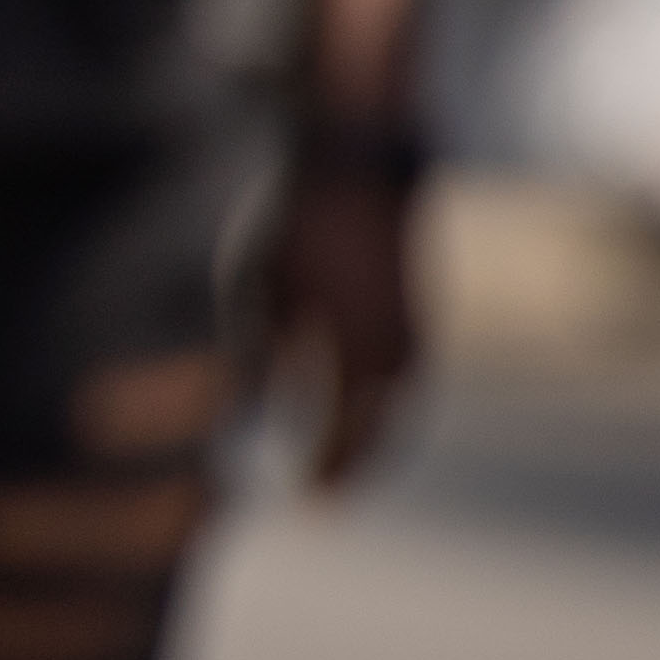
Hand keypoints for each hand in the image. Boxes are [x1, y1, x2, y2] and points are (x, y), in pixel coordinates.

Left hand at [270, 161, 419, 494]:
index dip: (319, 473)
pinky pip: (404, 381)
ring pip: (396, 411)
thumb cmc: (297, 219)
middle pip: (376, 436)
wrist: (361, 154)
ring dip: (369, 443)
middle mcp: (397, 354)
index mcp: (356, 356)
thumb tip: (240, 412)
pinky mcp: (419, 314)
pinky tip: (357, 412)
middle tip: (320, 505)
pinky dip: (382, 408)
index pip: (339, 439)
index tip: (300, 503)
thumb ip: (252, 354)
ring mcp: (416, 333)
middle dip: (347, 470)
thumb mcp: (256, 286)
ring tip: (339, 469)